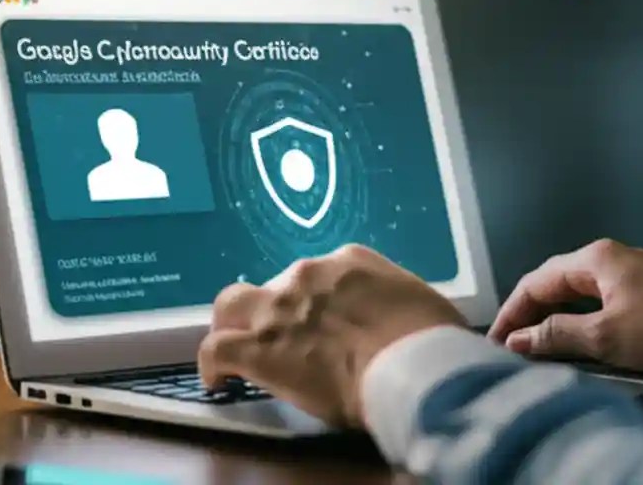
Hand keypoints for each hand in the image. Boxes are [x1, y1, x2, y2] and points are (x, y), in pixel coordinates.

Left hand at [198, 244, 465, 426]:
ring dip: (234, 325)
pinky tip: (219, 380)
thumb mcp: (421, 303)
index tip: (327, 323)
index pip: (321, 274)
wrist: (410, 362)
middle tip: (289, 339)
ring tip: (240, 350)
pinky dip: (213, 363)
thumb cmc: (429, 337)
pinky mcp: (259, 349)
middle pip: (275, 286)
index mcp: (350, 261)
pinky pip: (217, 349)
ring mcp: (279, 309)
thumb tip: (406, 324)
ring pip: (232, 305)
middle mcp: (308, 275)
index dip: (319, 301)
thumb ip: (398, 305)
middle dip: (277, 309)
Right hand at [489, 239, 642, 372]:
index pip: (536, 281)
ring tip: (536, 348)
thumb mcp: (606, 336)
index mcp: (595, 258)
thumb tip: (518, 340)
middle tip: (509, 347)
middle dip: (529, 314)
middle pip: (555, 283)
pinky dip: (578, 322)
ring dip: (554, 320)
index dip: (511, 313)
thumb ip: (557, 335)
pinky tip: (577, 343)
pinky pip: (597, 303)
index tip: (495, 342)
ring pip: (577, 294)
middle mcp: (610, 257)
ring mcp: (630, 273)